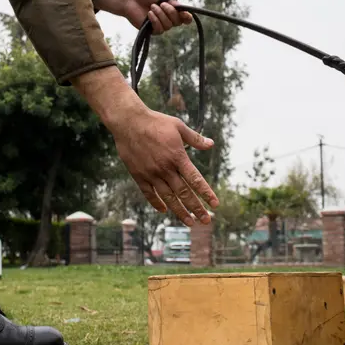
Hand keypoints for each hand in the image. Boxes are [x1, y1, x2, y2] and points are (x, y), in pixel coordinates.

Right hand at [71, 66, 218, 225]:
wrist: (129, 122)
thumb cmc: (155, 122)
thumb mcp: (178, 126)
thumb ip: (195, 138)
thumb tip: (211, 144)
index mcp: (177, 157)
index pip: (195, 179)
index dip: (206, 193)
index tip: (215, 204)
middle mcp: (166, 168)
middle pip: (184, 193)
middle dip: (196, 208)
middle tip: (206, 220)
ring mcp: (151, 173)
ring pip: (168, 198)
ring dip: (180, 211)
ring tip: (190, 222)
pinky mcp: (139, 175)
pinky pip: (149, 194)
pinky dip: (157, 203)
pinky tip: (164, 210)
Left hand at [98, 0, 192, 32]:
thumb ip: (172, 1)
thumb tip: (181, 9)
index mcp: (173, 10)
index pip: (185, 18)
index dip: (187, 18)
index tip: (184, 14)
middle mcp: (169, 19)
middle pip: (178, 22)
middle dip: (171, 12)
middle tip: (162, 4)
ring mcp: (161, 25)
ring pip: (168, 25)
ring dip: (160, 15)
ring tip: (152, 7)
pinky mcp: (153, 31)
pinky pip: (159, 29)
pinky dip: (155, 20)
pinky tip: (149, 14)